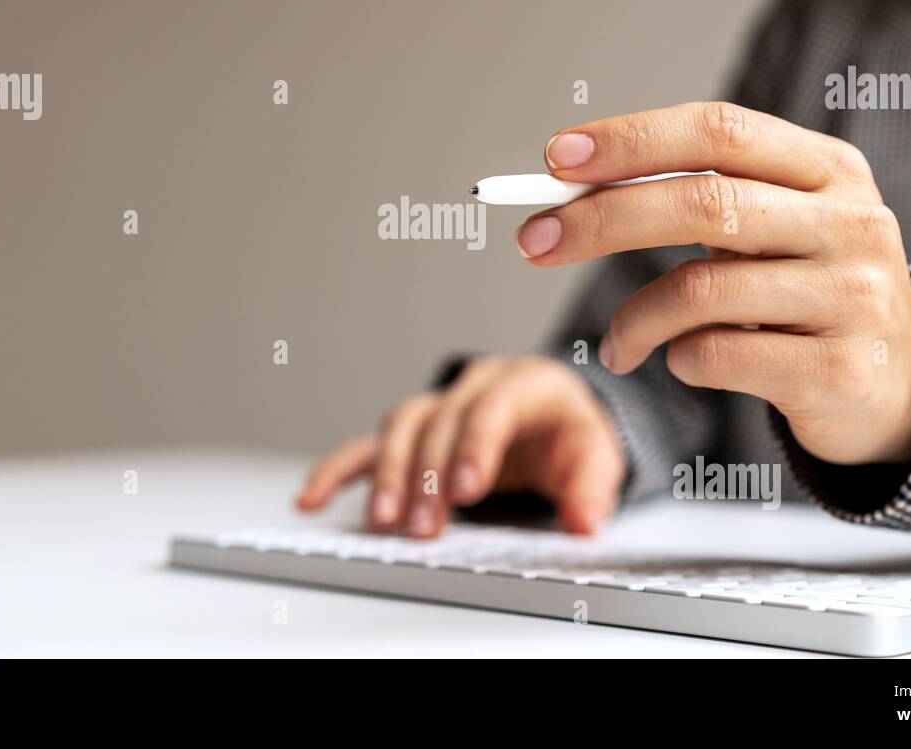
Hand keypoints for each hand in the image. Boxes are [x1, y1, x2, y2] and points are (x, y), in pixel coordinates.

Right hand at [296, 357, 623, 537]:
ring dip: (388, 475)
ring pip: (401, 427)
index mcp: (522, 383)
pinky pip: (369, 446)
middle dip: (428, 476)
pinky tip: (313, 498)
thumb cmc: (569, 434)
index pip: (492, 407)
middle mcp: (473, 387)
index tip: (466, 489)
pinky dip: (339, 470)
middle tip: (423, 527)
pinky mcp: (414, 435)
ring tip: (384, 522)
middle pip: (439, 421)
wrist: (553, 420)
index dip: (475, 445)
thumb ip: (592, 487)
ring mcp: (439, 407)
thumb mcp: (597, 455)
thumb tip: (584, 521)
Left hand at [518, 101, 910, 464]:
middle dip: (602, 219)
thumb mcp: (774, 228)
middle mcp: (852, 223)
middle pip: (703, 202)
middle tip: (533, 239)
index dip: (633, 140)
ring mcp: (854, 297)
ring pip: (701, 290)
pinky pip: (718, 357)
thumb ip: (695, 198)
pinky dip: (677, 359)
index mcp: (829, 170)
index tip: (556, 158)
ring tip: (616, 345)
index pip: (720, 131)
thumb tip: (570, 188)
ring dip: (633, 319)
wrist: (905, 382)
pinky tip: (682, 362)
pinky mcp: (840, 370)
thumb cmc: (808, 290)